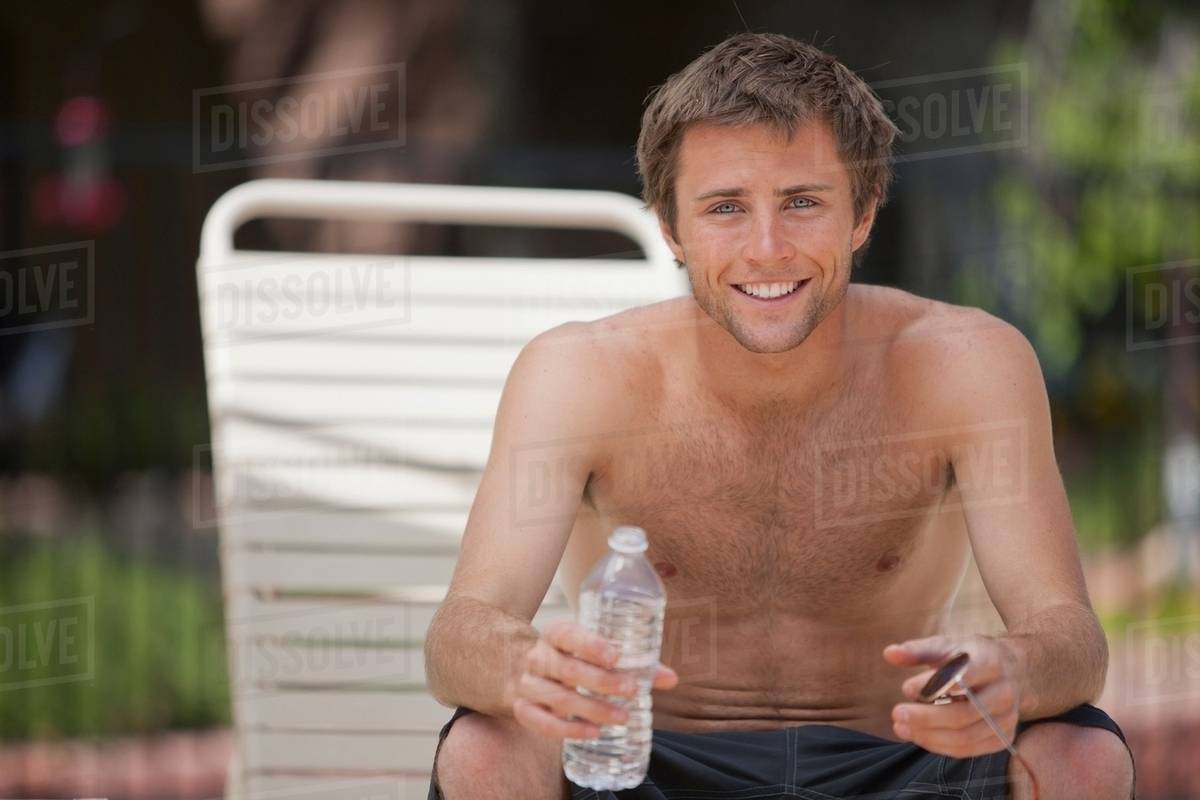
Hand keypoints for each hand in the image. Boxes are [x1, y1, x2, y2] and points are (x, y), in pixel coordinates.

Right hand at [511, 619, 678, 739]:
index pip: (568, 634)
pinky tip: (592, 733)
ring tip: (621, 717)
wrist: (524, 671)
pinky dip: (566, 729)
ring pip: (557, 697)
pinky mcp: (522, 708)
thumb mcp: (594, 653)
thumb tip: (670, 678)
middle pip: (566, 668)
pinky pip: (540, 722)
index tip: (615, 656)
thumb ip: (633, 663)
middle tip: (630, 690)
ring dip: (591, 708)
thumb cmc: (572, 659)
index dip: (590, 644)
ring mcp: (526, 683)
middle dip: (600, 681)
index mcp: (555, 634)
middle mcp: (537, 656)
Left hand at [882, 634, 1022, 758]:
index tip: (906, 688)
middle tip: (897, 713)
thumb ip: (918, 650)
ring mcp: (1006, 719)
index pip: (962, 679)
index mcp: (991, 663)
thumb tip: (889, 653)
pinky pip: (969, 750)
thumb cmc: (971, 656)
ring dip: (928, 736)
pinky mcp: (1002, 737)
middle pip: (963, 714)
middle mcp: (1003, 693)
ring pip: (965, 737)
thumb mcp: (947, 645)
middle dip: (926, 718)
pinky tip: (919, 736)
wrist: (1013, 671)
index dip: (933, 687)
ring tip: (901, 728)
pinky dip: (940, 746)